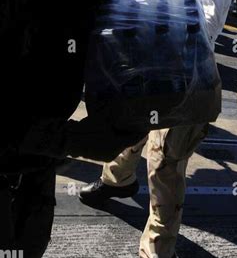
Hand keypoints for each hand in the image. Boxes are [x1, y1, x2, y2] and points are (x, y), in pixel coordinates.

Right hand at [19, 116, 146, 161]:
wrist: (67, 140)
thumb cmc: (88, 129)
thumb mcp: (103, 118)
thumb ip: (115, 111)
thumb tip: (124, 101)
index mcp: (117, 146)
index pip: (134, 138)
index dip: (141, 131)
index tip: (148, 124)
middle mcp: (113, 153)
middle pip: (126, 141)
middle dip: (131, 131)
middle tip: (136, 121)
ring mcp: (104, 156)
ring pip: (117, 143)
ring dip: (121, 134)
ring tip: (125, 123)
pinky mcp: (97, 155)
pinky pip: (109, 145)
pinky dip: (113, 138)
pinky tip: (112, 129)